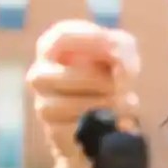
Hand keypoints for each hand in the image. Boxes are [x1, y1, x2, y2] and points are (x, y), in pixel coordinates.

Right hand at [27, 20, 141, 167]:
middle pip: (80, 74)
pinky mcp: (53, 131)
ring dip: (111, 104)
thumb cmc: (111, 80)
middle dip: (110, 82)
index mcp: (52, 48)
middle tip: (127, 86)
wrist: (103, 128)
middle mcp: (39, 74)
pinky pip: (83, 125)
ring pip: (81, 102)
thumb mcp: (122, 56)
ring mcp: (43, 104)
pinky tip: (116, 121)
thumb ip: (122, 48)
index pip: (63, 37)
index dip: (93, 41)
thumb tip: (121, 66)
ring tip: (127, 104)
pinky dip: (106, 123)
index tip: (116, 50)